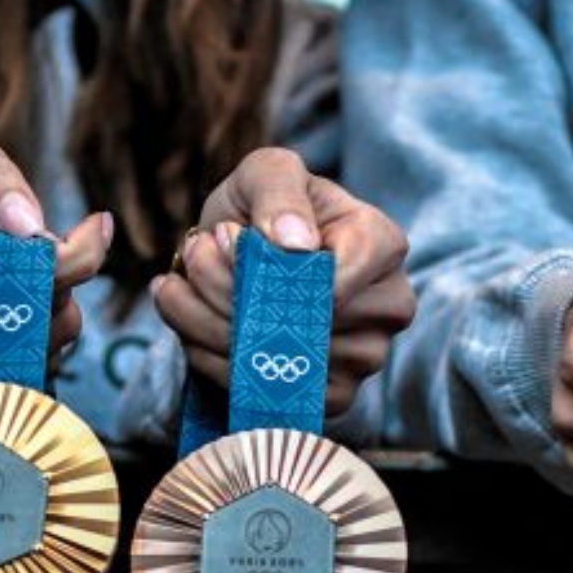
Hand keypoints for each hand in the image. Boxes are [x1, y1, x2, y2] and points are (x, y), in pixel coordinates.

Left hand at [151, 147, 414, 416]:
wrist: (245, 260)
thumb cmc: (264, 210)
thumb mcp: (266, 174)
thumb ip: (279, 189)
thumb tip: (294, 243)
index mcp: (383, 245)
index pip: (334, 276)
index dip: (268, 266)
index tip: (229, 236)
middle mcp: (388, 307)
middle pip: (301, 321)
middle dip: (226, 289)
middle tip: (197, 254)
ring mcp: (364, 359)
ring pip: (274, 358)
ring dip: (207, 321)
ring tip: (184, 285)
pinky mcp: (332, 398)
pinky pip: (264, 391)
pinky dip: (212, 359)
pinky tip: (196, 325)